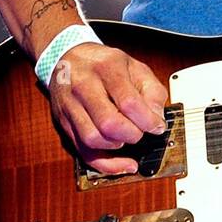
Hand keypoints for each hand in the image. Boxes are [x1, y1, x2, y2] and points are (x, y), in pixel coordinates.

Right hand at [48, 43, 169, 174]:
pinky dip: (105, 163)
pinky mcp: (64, 122)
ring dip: (116, 146)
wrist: (68, 58)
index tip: (157, 126)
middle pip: (109, 123)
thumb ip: (152, 91)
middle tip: (141, 132)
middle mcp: (84, 86)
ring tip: (127, 138)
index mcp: (106, 68)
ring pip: (93, 139)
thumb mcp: (135, 66)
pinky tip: (121, 163)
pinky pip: (82, 151)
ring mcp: (71, 105)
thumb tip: (157, 118)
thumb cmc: (104, 63)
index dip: (147, 120)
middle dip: (132, 135)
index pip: (128, 102)